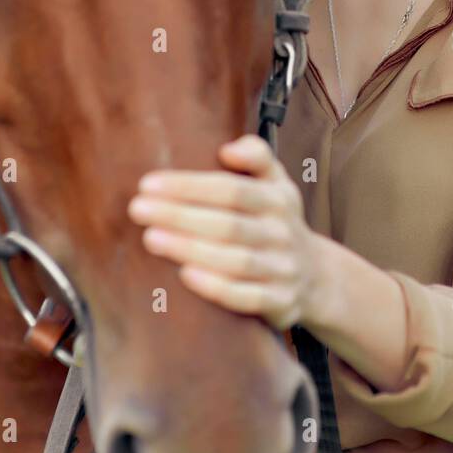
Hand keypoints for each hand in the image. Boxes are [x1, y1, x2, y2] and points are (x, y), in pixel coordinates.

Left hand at [127, 134, 330, 330]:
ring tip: (150, 238)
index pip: (231, 189)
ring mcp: (283, 269)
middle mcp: (282, 233)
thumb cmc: (275, 220)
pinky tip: (185, 275)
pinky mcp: (280, 302)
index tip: (147, 184)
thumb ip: (256, 155)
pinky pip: (248, 297)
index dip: (189, 186)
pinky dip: (216, 287)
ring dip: (190, 250)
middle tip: (137, 209)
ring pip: (236, 261)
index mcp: (278, 199)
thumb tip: (227, 149)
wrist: (315, 276)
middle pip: (228, 224)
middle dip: (180, 215)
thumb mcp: (276, 181)